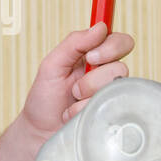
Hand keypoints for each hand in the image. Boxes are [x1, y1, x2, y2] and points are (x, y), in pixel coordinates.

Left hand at [21, 21, 134, 143]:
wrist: (39, 133)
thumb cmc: (45, 99)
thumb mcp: (52, 65)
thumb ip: (74, 42)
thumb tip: (100, 27)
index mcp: (94, 57)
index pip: (119, 41)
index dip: (111, 46)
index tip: (90, 56)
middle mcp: (106, 74)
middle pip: (121, 64)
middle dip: (95, 76)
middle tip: (76, 85)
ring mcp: (110, 95)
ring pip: (115, 86)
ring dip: (86, 94)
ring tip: (71, 101)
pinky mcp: (111, 114)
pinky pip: (109, 107)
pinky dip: (85, 110)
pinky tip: (73, 115)